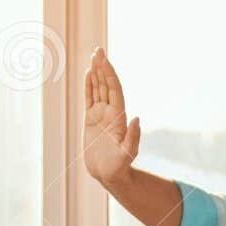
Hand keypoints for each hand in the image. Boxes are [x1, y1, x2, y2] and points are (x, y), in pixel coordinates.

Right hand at [83, 47, 140, 186]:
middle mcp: (111, 112)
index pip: (114, 90)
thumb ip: (133, 138)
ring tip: (93, 56)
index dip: (109, 74)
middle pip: (106, 85)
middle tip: (98, 50)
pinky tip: (87, 74)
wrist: (108, 174)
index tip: (104, 60)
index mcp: (119, 117)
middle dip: (102, 67)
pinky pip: (89, 98)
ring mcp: (101, 115)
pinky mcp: (91, 119)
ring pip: (98, 89)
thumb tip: (137, 118)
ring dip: (95, 73)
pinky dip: (88, 86)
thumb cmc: (119, 167)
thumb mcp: (127, 154)